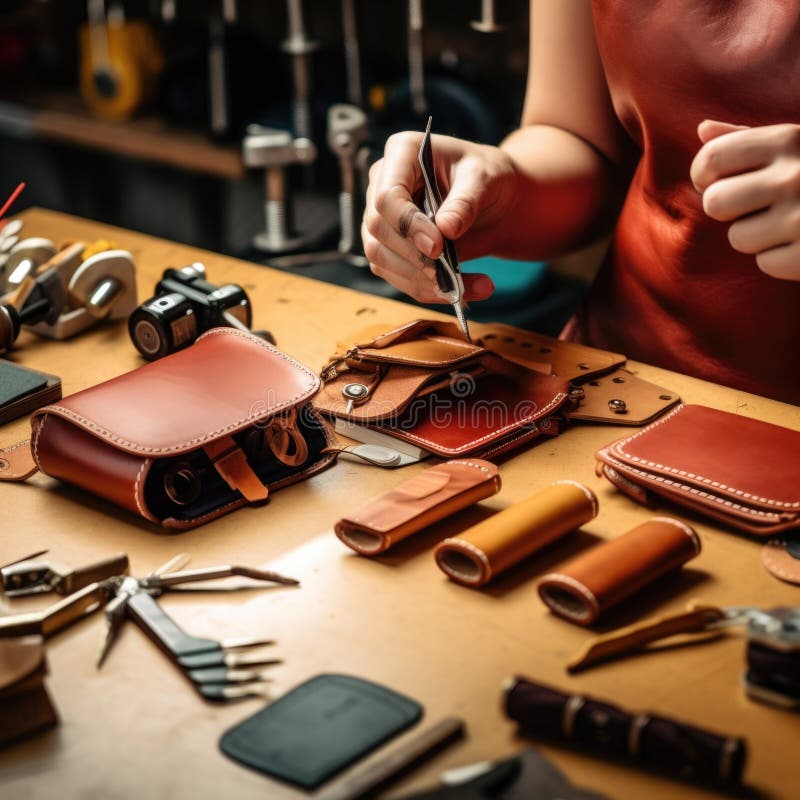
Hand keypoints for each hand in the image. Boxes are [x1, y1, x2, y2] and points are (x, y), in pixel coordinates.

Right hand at [362, 132, 518, 302]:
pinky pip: (397, 276)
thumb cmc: (487, 177)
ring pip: (381, 258)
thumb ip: (466, 201)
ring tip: (461, 290)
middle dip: (412, 257)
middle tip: (448, 274)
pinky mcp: (389, 248)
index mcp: (403, 153)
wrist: (493, 202)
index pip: (388, 194)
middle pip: (378, 228)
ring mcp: (382, 219)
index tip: (436, 246)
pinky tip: (460, 293)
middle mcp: (383, 185)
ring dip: (419, 281)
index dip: (407, 224)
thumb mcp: (486, 179)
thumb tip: (446, 229)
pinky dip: (427, 290)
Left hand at [691, 120, 799, 280]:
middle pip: (715, 203)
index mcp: (787, 141)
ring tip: (788, 223)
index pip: (711, 159)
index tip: (713, 181)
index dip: (703, 175)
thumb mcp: (796, 144)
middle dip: (728, 210)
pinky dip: (781, 258)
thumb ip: (748, 139)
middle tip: (754, 206)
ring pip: (738, 238)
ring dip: (756, 236)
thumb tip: (703, 129)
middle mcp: (795, 175)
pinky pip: (766, 263)